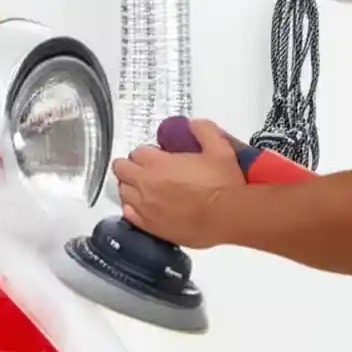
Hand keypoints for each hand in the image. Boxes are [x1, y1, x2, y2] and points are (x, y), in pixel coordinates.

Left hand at [110, 118, 245, 248]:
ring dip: (131, 186)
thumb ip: (204, 130)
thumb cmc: (224, 184)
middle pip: (121, 169)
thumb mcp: (219, 148)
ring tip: (146, 187)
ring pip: (122, 191)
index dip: (148, 152)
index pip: (137, 151)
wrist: (230, 217)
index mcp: (158, 163)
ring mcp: (145, 207)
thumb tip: (193, 124)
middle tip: (147, 168)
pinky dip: (133, 207)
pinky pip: (129, 214)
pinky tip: (146, 206)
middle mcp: (146, 184)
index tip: (158, 156)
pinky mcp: (150, 226)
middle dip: (131, 165)